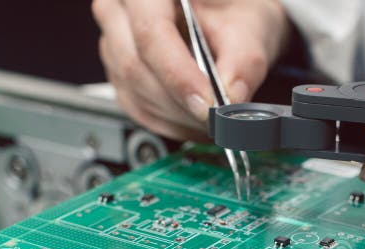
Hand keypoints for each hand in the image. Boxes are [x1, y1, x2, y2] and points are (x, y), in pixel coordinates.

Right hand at [92, 0, 289, 140]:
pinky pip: (136, 107)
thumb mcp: (250, 27)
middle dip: (180, 102)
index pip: (151, 33)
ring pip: (135, 91)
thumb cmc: (233, 10)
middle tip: (216, 117)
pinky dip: (169, 122)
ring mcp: (114, 42)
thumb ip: (243, 62)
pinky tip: (194, 121)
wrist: (227, 18)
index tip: (207, 104)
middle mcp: (120, 9)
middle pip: (136, 66)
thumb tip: (231, 98)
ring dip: (177, 116)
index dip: (179, 75)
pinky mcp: (119, 73)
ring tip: (212, 119)